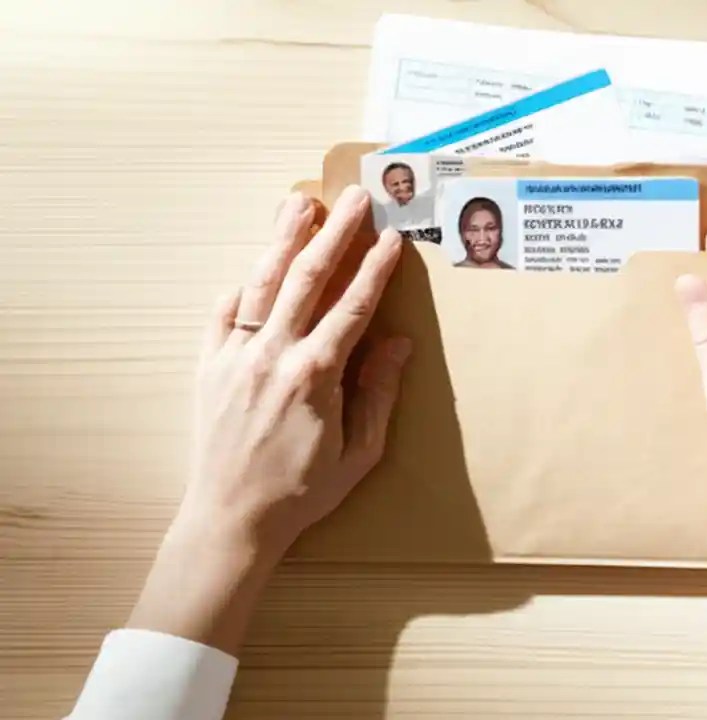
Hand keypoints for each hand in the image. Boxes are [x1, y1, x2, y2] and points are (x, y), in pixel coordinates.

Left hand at [129, 187, 409, 652]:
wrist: (231, 518)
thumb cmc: (302, 492)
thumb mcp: (360, 453)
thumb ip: (379, 393)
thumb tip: (398, 342)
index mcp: (316, 375)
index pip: (353, 306)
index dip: (376, 268)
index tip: (393, 238)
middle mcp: (273, 354)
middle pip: (308, 277)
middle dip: (335, 232)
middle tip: (355, 196)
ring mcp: (235, 355)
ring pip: (262, 282)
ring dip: (283, 238)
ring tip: (300, 202)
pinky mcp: (209, 364)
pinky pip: (224, 311)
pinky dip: (242, 284)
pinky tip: (257, 262)